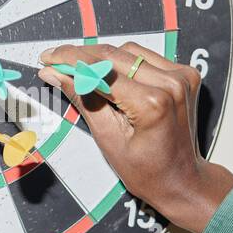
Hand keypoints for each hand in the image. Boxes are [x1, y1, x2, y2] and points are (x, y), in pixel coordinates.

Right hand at [40, 43, 232, 232]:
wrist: (182, 180)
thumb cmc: (148, 171)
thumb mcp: (107, 139)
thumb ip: (83, 99)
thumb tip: (55, 73)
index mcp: (152, 103)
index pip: (101, 70)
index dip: (70, 60)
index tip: (48, 58)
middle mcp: (171, 84)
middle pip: (114, 55)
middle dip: (80, 55)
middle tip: (54, 59)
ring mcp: (181, 76)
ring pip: (129, 52)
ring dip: (102, 58)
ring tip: (80, 70)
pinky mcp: (184, 74)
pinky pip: (146, 57)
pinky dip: (124, 62)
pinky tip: (109, 75)